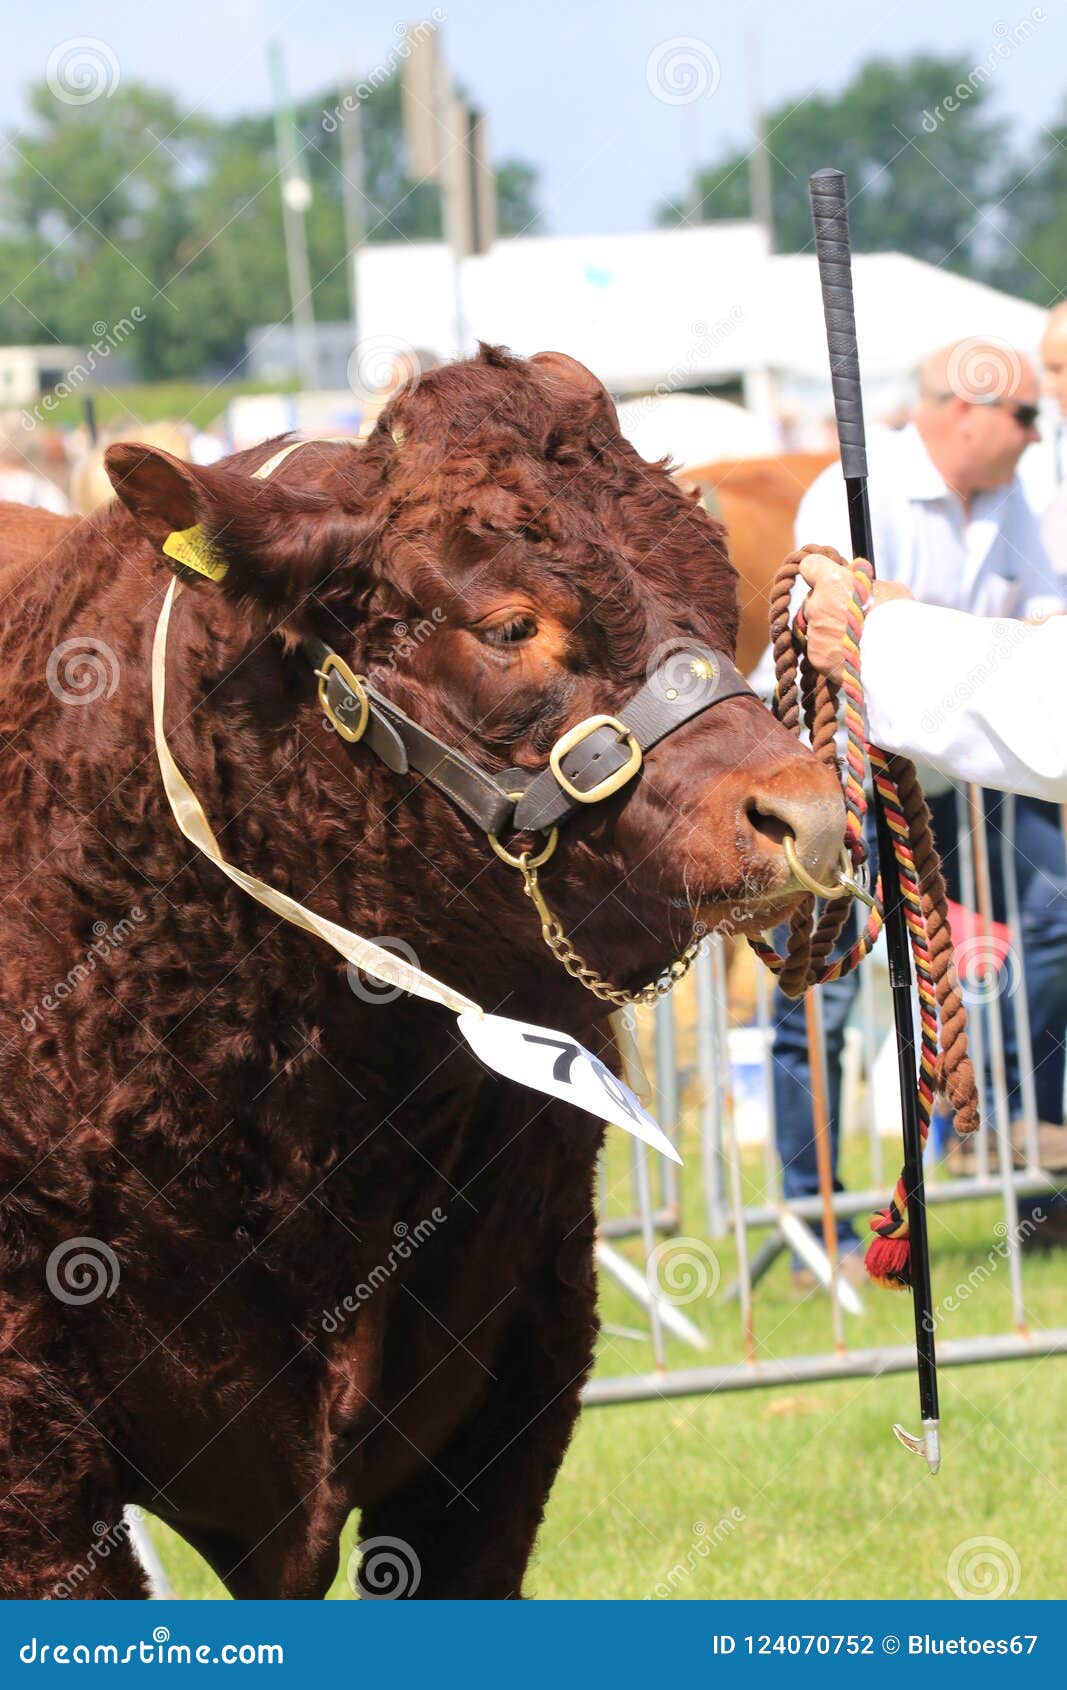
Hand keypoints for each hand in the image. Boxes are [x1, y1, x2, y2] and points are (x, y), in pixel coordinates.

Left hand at [797, 553, 911, 682]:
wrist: (898, 657)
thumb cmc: (900, 618)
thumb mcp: (889, 590)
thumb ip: (869, 586)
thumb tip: (866, 586)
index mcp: (831, 581)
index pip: (810, 565)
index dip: (819, 572)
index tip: (828, 580)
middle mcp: (817, 604)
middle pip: (814, 600)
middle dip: (829, 607)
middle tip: (852, 618)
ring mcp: (814, 632)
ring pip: (816, 626)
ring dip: (831, 631)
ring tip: (857, 641)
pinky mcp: (817, 656)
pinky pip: (820, 650)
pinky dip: (832, 652)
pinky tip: (853, 656)